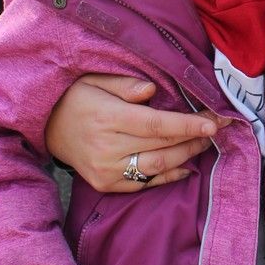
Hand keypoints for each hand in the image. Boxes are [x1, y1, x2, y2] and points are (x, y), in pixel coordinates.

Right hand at [45, 74, 227, 191]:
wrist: (45, 126)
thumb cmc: (77, 97)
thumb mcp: (96, 80)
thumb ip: (125, 84)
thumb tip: (152, 90)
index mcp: (108, 118)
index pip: (157, 124)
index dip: (189, 124)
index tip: (215, 122)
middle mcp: (108, 147)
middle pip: (162, 145)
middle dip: (196, 136)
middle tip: (219, 127)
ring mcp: (106, 170)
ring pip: (157, 165)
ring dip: (186, 155)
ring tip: (205, 143)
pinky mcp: (106, 184)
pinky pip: (144, 182)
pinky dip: (168, 175)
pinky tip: (185, 165)